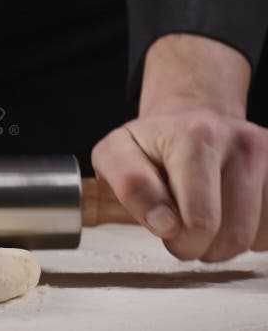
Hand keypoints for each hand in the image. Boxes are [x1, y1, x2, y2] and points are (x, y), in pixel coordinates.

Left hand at [92, 33, 265, 261]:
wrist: (191, 121)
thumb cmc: (150, 145)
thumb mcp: (115, 154)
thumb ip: (130, 186)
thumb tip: (166, 224)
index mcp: (197, 136)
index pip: (200, 221)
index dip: (180, 241)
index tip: (166, 227)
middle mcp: (243, 141)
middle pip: (233, 235)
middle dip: (202, 247)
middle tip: (183, 229)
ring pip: (256, 238)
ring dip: (226, 243)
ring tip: (205, 218)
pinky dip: (250, 235)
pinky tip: (231, 214)